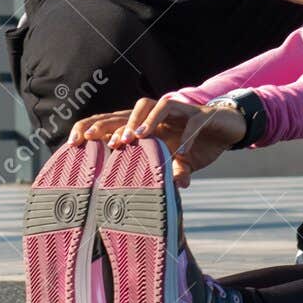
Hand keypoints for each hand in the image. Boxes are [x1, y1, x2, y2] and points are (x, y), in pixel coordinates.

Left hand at [65, 97, 246, 187]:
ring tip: (136, 137)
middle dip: (109, 123)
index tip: (74, 143)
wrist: (228, 128)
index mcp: (146, 127)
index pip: (112, 123)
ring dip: (143, 120)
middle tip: (96, 139)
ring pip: (153, 105)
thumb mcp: (177, 165)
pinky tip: (182, 152)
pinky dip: (185, 136)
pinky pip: (190, 122)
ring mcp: (178, 112)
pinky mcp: (201, 115)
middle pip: (126, 111)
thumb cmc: (196, 145)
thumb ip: (165, 176)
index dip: (92, 128)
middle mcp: (157, 116)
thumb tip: (152, 196)